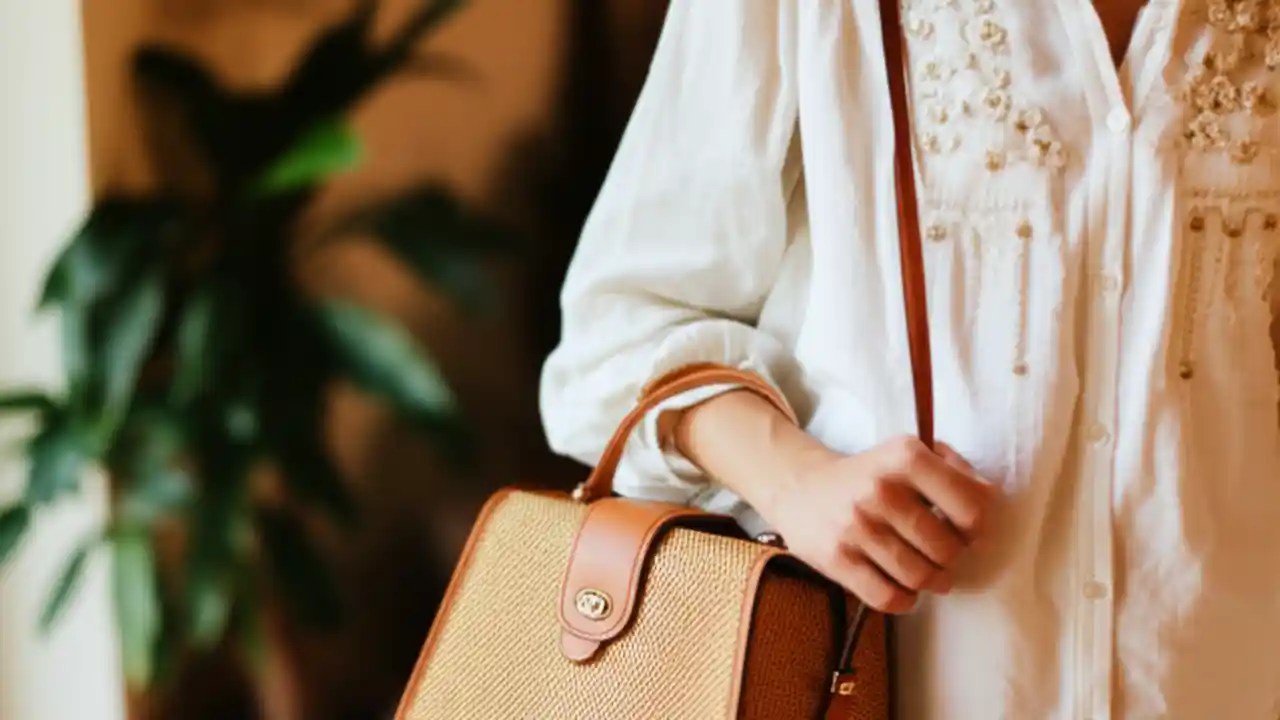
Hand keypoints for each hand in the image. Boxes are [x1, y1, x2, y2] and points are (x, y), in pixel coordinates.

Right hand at [759, 436, 994, 613]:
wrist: (800, 487)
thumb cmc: (869, 474)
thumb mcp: (908, 453)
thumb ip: (954, 469)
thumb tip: (989, 499)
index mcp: (906, 456)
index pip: (972, 509)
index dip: (979, 528)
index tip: (968, 531)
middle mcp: (881, 489)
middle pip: (947, 549)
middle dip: (952, 558)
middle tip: (943, 554)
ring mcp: (857, 526)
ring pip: (920, 576)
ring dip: (932, 581)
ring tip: (929, 574)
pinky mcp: (837, 559)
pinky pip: (888, 597)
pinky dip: (904, 600)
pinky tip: (903, 588)